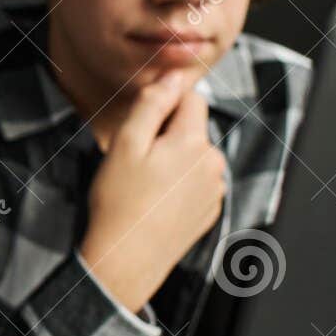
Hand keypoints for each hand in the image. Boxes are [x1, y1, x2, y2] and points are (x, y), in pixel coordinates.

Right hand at [79, 70, 226, 312]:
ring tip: (144, 185)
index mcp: (194, 142)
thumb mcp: (126, 144)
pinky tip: (155, 202)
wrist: (127, 259)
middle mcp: (213, 164)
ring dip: (174, 162)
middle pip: (193, 129)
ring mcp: (215, 190)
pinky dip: (179, 186)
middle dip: (167, 136)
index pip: (192, 98)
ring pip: (194, 157)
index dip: (165, 104)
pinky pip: (196, 184)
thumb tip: (173, 76)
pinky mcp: (210, 212)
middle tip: (136, 161)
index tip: (142, 125)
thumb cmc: (120, 202)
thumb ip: (152, 104)